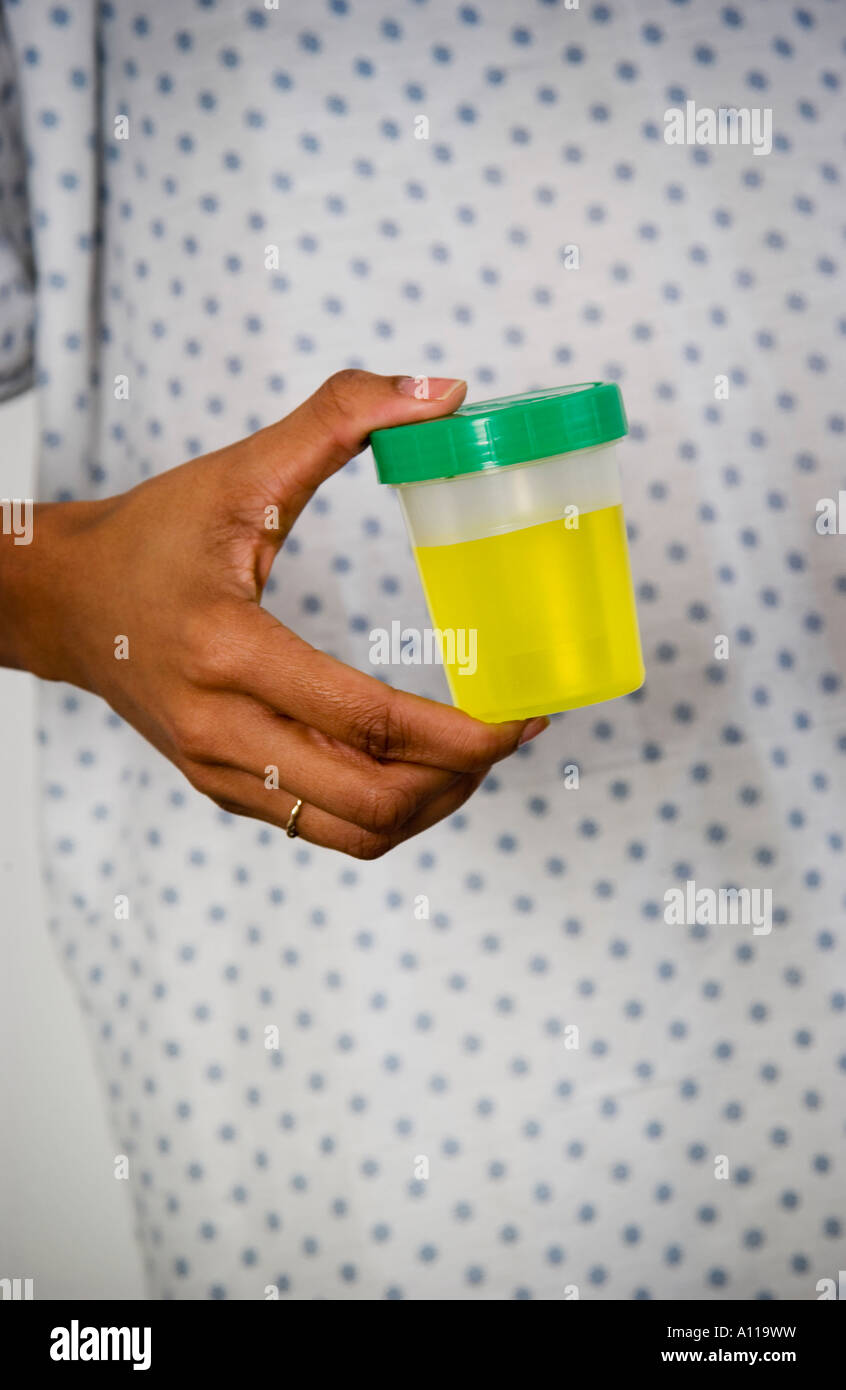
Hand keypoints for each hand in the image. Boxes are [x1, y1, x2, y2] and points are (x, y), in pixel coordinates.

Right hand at [2, 372, 547, 856]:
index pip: (368, 721)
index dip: (461, 733)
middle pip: (371, 799)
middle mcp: (220, 729)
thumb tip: (441, 392)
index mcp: (228, 650)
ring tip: (470, 758)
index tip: (520, 716)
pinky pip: (321, 829)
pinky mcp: (222, 787)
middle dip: (460, 777)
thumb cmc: (150, 536)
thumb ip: (339, 418)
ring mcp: (219, 769)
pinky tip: (413, 768)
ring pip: (352, 832)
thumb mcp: (242, 470)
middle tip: (508, 733)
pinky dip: (383, 813)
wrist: (64, 601)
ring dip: (428, 805)